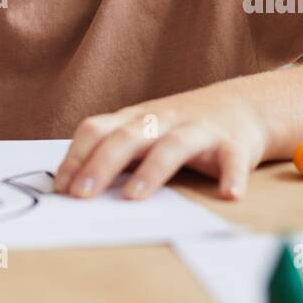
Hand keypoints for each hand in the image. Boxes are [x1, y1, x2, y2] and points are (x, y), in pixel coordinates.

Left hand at [53, 86, 269, 200]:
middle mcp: (163, 120)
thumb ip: (114, 152)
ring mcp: (197, 130)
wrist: (242, 105)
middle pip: (127, 137)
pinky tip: (229, 194)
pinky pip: (232, 159)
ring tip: (134, 197)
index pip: (97, 130)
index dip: (76, 156)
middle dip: (101, 165)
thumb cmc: (181, 127)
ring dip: (152, 171)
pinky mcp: (233, 144)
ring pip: (172, 146)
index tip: (60, 187)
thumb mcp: (143, 131)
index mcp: (135, 119)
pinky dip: (231, 175)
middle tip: (81, 195)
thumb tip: (71, 187)